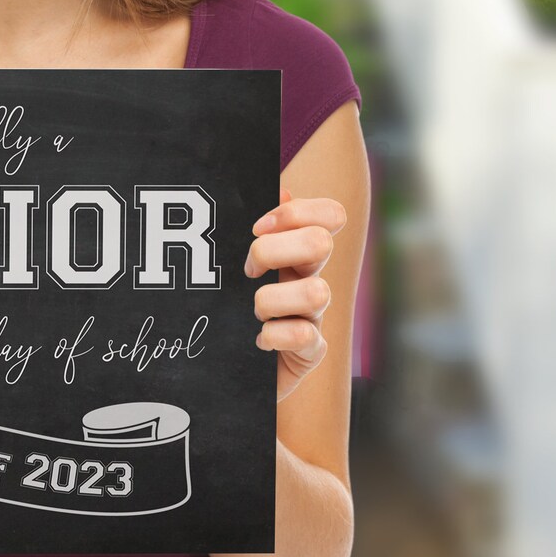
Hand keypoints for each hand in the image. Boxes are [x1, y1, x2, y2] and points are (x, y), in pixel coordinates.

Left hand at [245, 187, 345, 403]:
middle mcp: (311, 278)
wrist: (226, 365)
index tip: (256, 227)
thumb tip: (281, 191)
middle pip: (320, 243)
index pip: (329, 215)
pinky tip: (258, 340)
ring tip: (252, 312)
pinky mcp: (309, 353)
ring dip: (272, 300)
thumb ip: (254, 229)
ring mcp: (314, 317)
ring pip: (318, 292)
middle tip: (247, 270)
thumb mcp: (233, 262)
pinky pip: (306, 337)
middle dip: (274, 250)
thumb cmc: (230, 306)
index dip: (296, 214)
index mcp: (297, 250)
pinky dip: (275, 336)